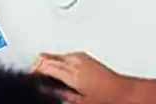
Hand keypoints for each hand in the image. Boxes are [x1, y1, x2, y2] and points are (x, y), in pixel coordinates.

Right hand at [33, 52, 155, 103]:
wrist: (126, 94)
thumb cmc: (107, 98)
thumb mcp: (77, 101)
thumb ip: (59, 93)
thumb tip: (45, 91)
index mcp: (71, 70)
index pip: (43, 64)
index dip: (33, 71)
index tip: (30, 76)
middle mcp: (75, 60)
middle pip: (48, 57)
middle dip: (39, 66)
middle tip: (36, 77)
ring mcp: (82, 57)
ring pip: (57, 55)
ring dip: (50, 63)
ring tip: (49, 78)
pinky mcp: (86, 58)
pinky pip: (66, 57)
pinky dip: (60, 63)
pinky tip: (62, 74)